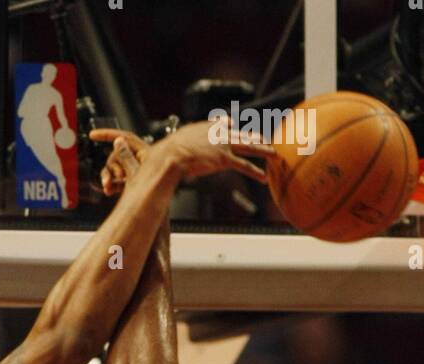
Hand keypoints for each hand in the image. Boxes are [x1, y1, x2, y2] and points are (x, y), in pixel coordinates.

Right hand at [90, 129, 155, 195]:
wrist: (160, 207)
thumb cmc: (155, 190)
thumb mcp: (137, 171)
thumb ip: (126, 156)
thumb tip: (118, 141)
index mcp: (143, 152)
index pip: (125, 138)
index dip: (107, 134)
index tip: (93, 135)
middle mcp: (138, 159)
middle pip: (116, 156)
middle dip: (113, 166)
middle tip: (120, 176)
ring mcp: (133, 171)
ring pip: (114, 168)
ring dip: (108, 177)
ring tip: (107, 186)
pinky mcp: (130, 181)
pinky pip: (116, 179)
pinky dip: (112, 184)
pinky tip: (108, 191)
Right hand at [93, 120, 274, 193]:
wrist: (168, 157)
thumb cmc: (162, 156)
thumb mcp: (167, 149)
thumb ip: (170, 151)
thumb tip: (149, 153)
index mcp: (202, 128)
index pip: (221, 124)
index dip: (228, 127)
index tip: (233, 127)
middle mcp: (215, 132)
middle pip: (239, 134)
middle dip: (253, 137)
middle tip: (265, 139)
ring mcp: (221, 143)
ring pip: (247, 146)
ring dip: (263, 151)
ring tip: (274, 155)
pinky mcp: (224, 158)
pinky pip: (244, 165)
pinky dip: (255, 171)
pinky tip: (264, 177)